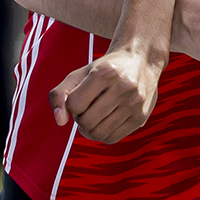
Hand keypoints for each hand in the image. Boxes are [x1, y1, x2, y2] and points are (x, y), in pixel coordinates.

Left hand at [49, 43, 164, 143]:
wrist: (140, 61)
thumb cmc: (104, 70)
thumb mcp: (79, 74)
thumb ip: (59, 95)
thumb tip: (60, 122)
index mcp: (105, 72)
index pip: (74, 104)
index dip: (71, 105)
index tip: (79, 98)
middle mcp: (123, 87)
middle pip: (86, 122)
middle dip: (79, 119)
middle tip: (85, 110)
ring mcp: (135, 103)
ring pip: (98, 134)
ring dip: (89, 129)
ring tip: (93, 117)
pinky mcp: (141, 117)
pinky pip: (111, 139)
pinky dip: (102, 135)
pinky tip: (104, 122)